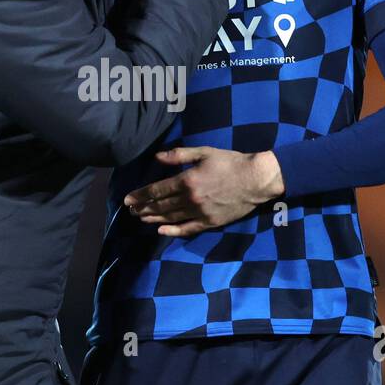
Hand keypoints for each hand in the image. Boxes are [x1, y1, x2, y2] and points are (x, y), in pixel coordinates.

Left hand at [123, 146, 285, 236]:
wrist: (256, 179)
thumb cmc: (230, 162)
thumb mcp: (204, 153)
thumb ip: (179, 155)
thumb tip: (157, 158)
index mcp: (187, 180)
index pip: (157, 190)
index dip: (140, 195)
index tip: (128, 199)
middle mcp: (190, 199)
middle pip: (161, 205)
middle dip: (143, 208)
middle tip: (130, 210)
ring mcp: (200, 213)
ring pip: (171, 217)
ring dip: (153, 219)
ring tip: (141, 218)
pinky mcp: (210, 222)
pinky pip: (188, 229)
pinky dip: (173, 231)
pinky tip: (161, 231)